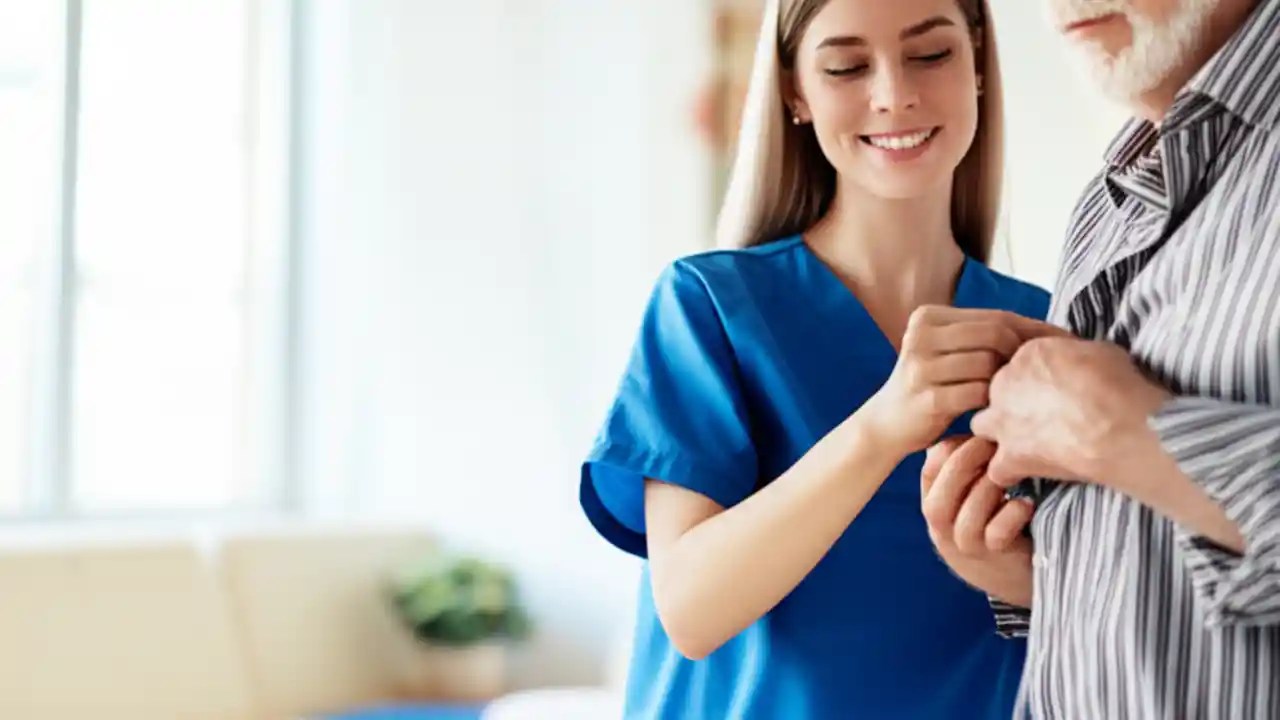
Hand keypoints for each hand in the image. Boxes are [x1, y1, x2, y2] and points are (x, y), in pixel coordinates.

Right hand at [862, 306, 1060, 457]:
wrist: (886, 425)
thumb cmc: (931, 387)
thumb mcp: (946, 352)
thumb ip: (981, 337)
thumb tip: (1048, 332)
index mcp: (927, 316)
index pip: (996, 316)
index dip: (1034, 330)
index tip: (1064, 345)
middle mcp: (921, 335)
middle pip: (996, 334)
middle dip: (1024, 354)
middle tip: (1042, 376)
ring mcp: (921, 366)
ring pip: (989, 363)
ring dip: (1008, 382)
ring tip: (1014, 397)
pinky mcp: (927, 398)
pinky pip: (978, 393)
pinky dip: (993, 403)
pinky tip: (996, 413)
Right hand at [921, 435, 1033, 606]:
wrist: (1018, 576)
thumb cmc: (997, 523)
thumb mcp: (972, 497)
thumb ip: (967, 471)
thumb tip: (974, 427)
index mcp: (935, 508)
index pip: (927, 474)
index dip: (949, 449)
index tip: (975, 433)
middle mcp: (944, 532)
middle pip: (938, 501)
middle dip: (964, 464)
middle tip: (991, 444)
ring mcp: (968, 550)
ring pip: (966, 519)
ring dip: (988, 489)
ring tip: (1010, 473)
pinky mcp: (996, 561)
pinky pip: (996, 537)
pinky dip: (1010, 515)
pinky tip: (1026, 504)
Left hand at [971, 337, 1170, 490]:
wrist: (1119, 424)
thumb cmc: (1117, 386)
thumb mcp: (1099, 352)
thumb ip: (1076, 358)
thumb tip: (1079, 368)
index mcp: (1028, 354)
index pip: (1021, 364)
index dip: (1037, 380)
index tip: (1055, 391)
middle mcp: (1006, 383)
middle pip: (997, 392)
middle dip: (1013, 403)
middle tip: (1041, 416)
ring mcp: (1004, 421)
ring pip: (984, 426)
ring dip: (1001, 434)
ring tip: (1027, 444)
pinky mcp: (1011, 456)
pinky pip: (997, 470)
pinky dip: (1009, 474)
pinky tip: (1027, 475)